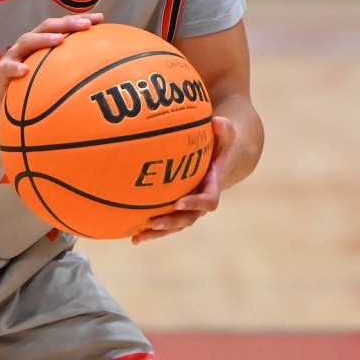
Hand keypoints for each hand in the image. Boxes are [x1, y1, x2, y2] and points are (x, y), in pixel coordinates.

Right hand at [0, 13, 103, 116]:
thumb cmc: (25, 79)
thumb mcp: (46, 72)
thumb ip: (65, 68)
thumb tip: (96, 74)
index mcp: (41, 41)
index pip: (62, 26)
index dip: (80, 20)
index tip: (101, 18)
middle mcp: (29, 43)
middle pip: (48, 27)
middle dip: (67, 23)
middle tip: (86, 25)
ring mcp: (14, 55)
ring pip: (29, 41)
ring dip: (44, 39)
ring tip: (59, 40)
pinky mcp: (1, 71)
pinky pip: (8, 68)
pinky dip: (16, 68)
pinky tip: (25, 71)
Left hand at [133, 115, 234, 243]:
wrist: (226, 158)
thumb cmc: (222, 143)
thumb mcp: (227, 134)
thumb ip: (224, 130)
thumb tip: (217, 121)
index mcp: (214, 186)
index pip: (208, 200)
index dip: (195, 203)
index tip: (179, 203)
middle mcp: (203, 200)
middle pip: (188, 218)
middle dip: (171, 222)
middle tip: (153, 223)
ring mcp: (192, 207)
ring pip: (176, 224)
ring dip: (158, 232)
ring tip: (137, 237)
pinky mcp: (181, 207)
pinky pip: (168, 221)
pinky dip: (152, 229)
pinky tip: (132, 234)